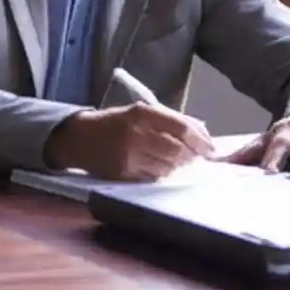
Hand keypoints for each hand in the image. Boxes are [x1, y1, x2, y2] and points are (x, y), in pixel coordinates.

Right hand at [44, 102, 214, 180]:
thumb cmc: (113, 123)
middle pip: (178, 150)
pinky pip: (153, 177)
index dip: (201, 140)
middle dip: (192, 156)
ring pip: (168, 166)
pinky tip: (159, 168)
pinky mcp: (123, 173)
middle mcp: (135, 133)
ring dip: (178, 166)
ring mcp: (129, 155)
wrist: (78, 138)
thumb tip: (201, 132)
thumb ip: (169, 119)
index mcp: (141, 113)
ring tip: (177, 162)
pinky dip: (162, 174)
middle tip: (196, 158)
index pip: (181, 127)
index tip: (210, 148)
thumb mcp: (139, 112)